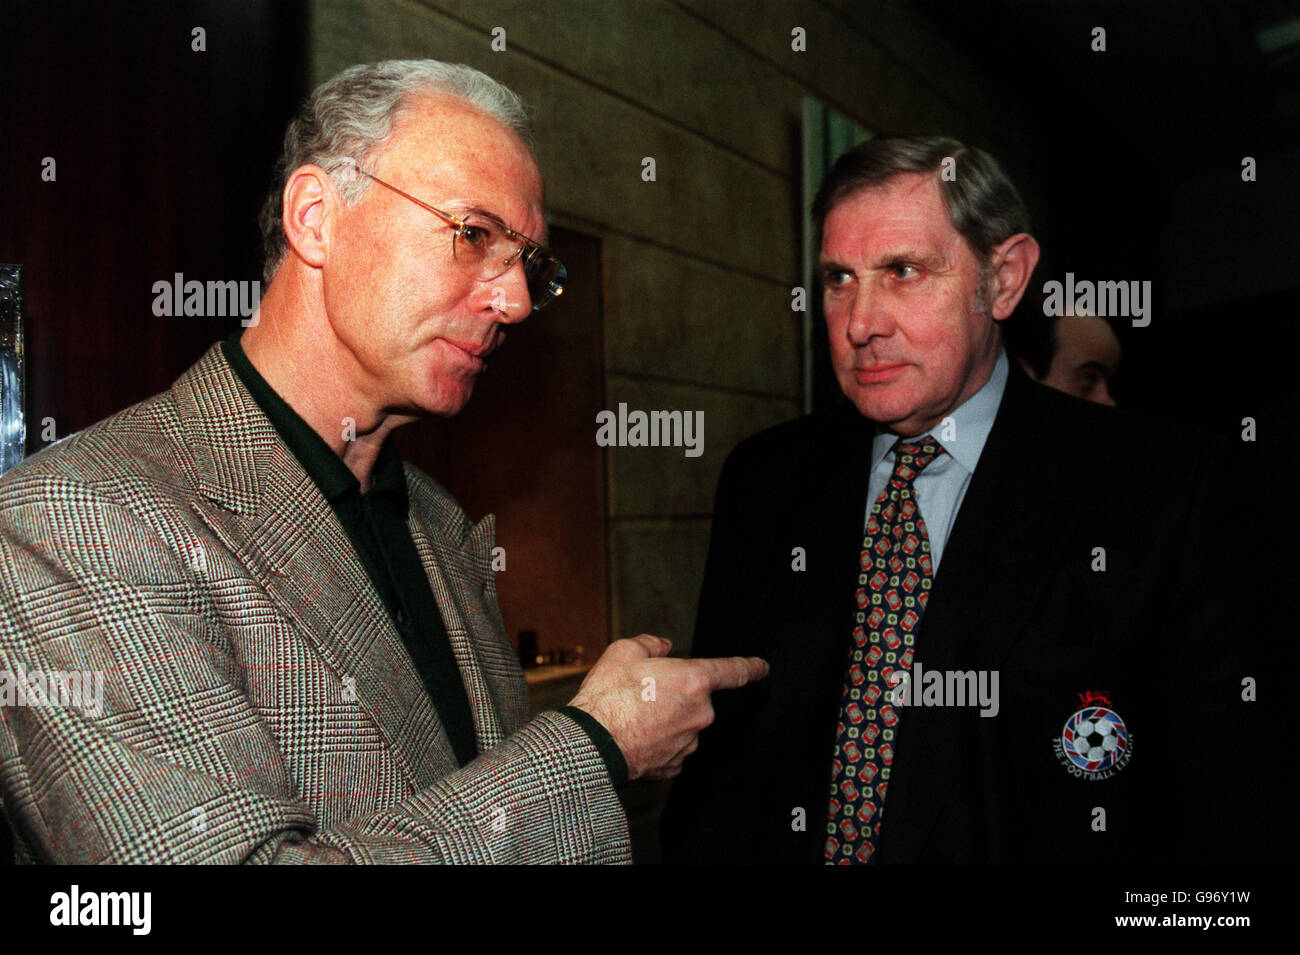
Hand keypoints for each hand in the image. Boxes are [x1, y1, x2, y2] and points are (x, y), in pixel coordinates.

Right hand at [567, 635, 768, 780]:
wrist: (592, 744)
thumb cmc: (608, 696)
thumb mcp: (624, 652)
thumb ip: (650, 644)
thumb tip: (662, 646)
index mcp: (694, 681)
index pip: (733, 671)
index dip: (750, 667)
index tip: (762, 667)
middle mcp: (700, 713)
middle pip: (696, 698)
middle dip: (674, 694)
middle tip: (641, 692)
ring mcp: (689, 742)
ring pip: (683, 724)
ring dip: (665, 719)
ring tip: (632, 716)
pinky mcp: (675, 765)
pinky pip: (671, 747)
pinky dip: (657, 741)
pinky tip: (635, 736)